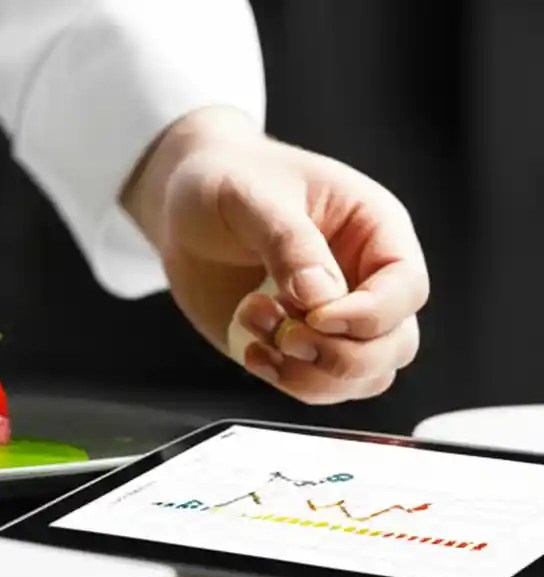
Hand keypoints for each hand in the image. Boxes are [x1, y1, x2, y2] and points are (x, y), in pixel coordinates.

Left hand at [124, 107, 427, 403]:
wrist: (181, 207)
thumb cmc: (224, 180)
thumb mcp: (251, 196)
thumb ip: (289, 243)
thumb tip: (319, 298)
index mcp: (372, 230)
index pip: (406, 288)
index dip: (369, 315)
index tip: (316, 317)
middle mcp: (364, 279)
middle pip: (396, 345)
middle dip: (341, 354)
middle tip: (285, 333)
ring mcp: (333, 318)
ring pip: (364, 376)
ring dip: (309, 371)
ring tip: (256, 325)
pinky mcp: (299, 345)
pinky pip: (318, 386)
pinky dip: (287, 380)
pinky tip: (252, 350)